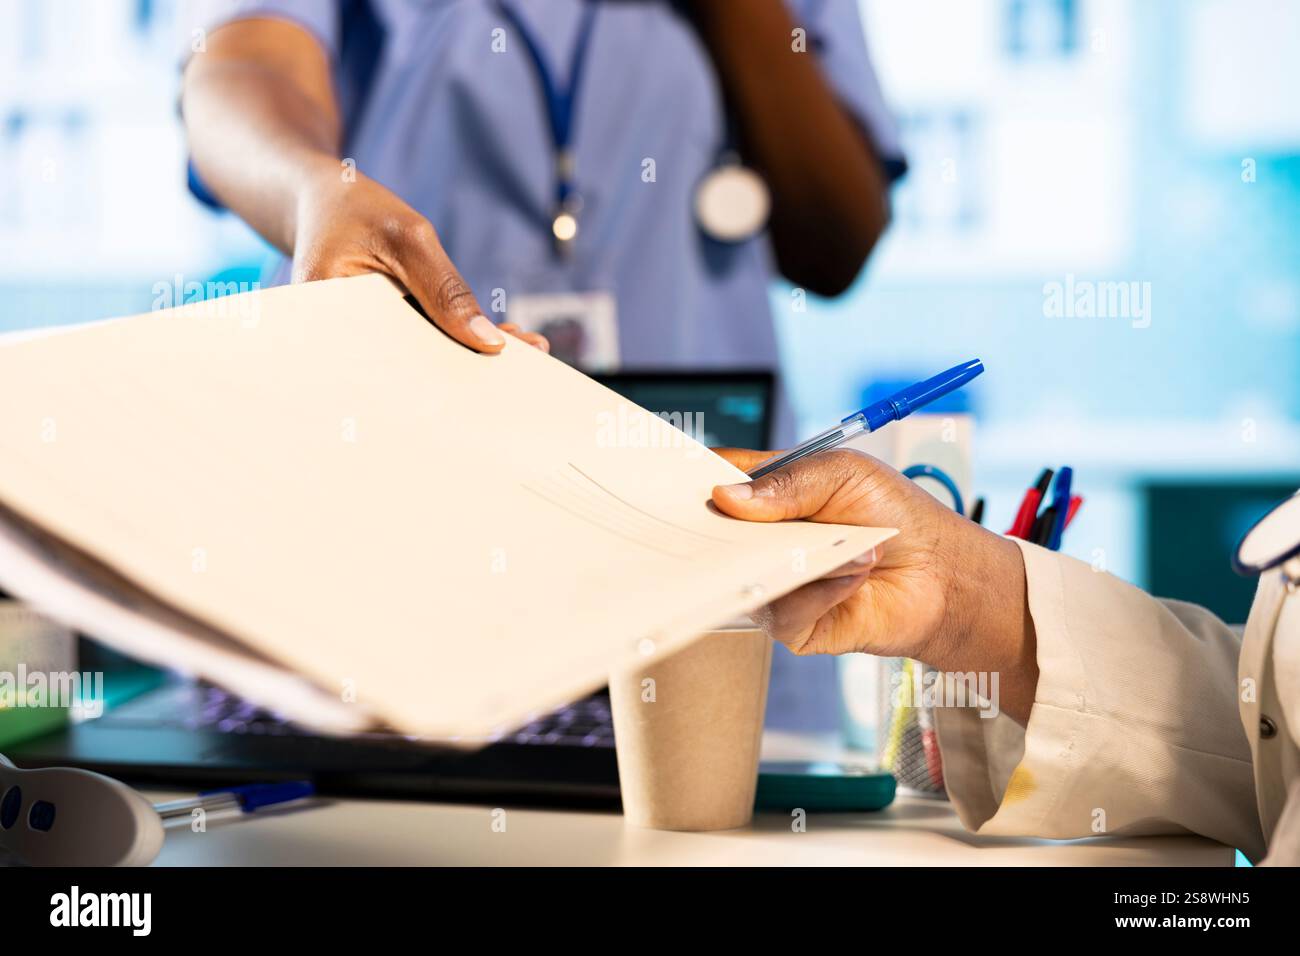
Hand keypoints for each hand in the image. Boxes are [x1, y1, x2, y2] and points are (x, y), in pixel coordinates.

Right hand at [292, 167, 547, 353]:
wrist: (323, 200)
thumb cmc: (357, 209)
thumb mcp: (407, 237)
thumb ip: (445, 289)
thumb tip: (488, 343)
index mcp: (329, 326)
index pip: (396, 363)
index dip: (446, 374)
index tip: (493, 374)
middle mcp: (342, 346)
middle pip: (412, 370)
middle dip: (466, 369)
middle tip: (521, 373)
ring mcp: (365, 343)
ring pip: (423, 359)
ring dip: (469, 354)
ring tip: (525, 351)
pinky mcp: (385, 335)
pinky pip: (424, 343)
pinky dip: (458, 337)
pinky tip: (504, 338)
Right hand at [710, 449, 1035, 720]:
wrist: (943, 573)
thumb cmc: (896, 514)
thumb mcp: (843, 474)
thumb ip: (786, 483)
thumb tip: (726, 499)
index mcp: (767, 496)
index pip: (715, 485)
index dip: (694, 484)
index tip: (675, 482)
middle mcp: (763, 543)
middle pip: (711, 538)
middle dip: (716, 532)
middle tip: (727, 524)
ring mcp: (775, 584)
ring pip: (743, 578)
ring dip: (794, 559)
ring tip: (845, 546)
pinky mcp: (794, 626)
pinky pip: (782, 612)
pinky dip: (821, 590)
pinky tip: (855, 575)